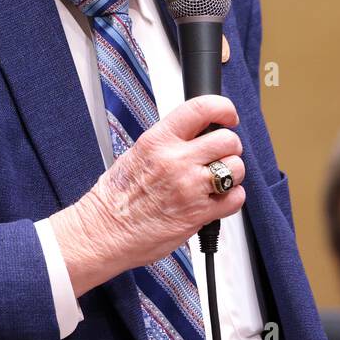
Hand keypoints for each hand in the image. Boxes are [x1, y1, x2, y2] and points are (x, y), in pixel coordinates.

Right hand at [50, 95, 245, 296]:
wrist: (104, 231)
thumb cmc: (115, 197)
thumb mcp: (137, 154)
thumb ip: (167, 143)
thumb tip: (194, 135)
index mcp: (158, 141)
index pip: (201, 109)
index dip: (223, 108)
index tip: (228, 115)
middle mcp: (176, 161)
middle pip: (227, 140)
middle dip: (229, 148)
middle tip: (220, 155)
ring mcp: (190, 188)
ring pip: (235, 169)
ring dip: (231, 175)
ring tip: (215, 181)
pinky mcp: (198, 214)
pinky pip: (235, 199)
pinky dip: (230, 199)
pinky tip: (215, 200)